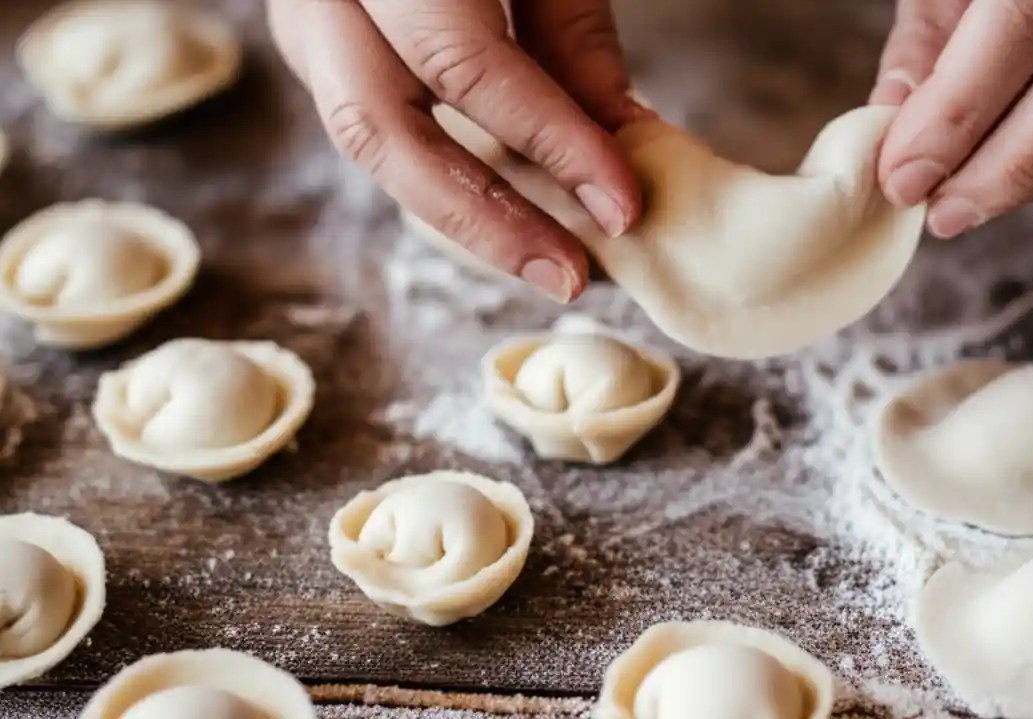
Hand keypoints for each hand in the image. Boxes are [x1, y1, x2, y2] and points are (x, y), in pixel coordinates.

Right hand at [268, 0, 650, 301]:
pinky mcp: (316, 42)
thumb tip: (623, 138)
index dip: (549, 139)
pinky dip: (444, 174)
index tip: (621, 203)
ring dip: (461, 213)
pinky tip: (506, 211)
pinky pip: (377, 123)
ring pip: (365, 141)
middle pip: (381, 130)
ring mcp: (304, 15)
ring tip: (546, 257)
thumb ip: (570, 31)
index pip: (462, 61)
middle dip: (485, 218)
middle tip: (570, 273)